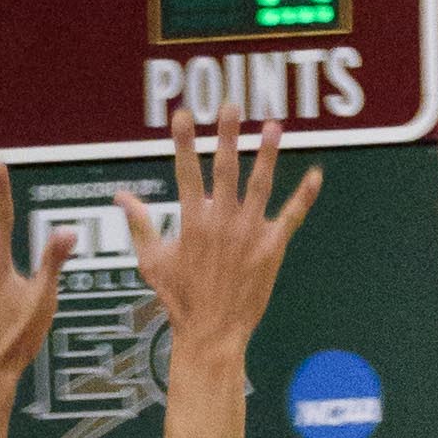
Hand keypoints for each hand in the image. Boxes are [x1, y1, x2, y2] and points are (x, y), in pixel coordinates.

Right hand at [120, 109, 319, 360]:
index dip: (184, 141)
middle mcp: (222, 222)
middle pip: (225, 168)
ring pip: (260, 185)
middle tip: (230, 105)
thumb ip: (139, 223)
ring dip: (267, 154)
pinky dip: (304, 197)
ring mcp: (249, 234)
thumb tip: (121, 196)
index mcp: (192, 220)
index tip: (183, 112)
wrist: (212, 333)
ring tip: (273, 126)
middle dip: (227, 135)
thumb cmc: (179, 300)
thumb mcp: (152, 260)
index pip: (186, 170)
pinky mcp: (272, 250)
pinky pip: (291, 218)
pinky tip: (315, 175)